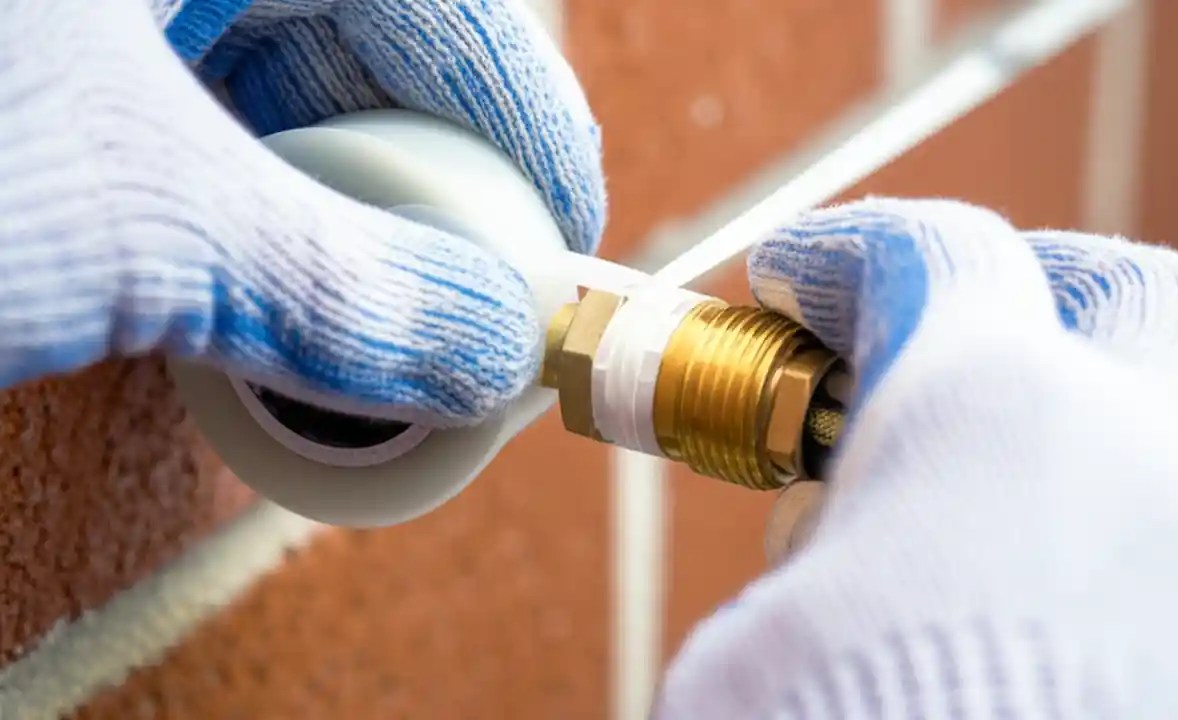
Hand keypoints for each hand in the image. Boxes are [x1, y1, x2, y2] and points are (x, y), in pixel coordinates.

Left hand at [0, 0, 603, 424]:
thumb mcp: (129, 224)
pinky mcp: (58, 111)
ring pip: (279, 111)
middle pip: (365, 58)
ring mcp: (101, 42)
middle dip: (437, 181)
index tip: (566, 233)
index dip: (527, 116)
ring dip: (343, 221)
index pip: (431, 4)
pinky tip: (260, 300)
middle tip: (484, 292)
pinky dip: (248, 236)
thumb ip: (327, 283)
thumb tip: (492, 348)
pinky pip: (192, 152)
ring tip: (381, 316)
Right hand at [656, 199, 1177, 717]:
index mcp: (991, 421)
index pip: (933, 257)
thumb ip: (803, 571)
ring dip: (1068, 453)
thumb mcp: (757, 657)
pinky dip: (1105, 572)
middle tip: (945, 326)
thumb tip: (838, 564)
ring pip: (1169, 451)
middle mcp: (1142, 467)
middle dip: (1029, 285)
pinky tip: (1031, 641)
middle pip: (1124, 295)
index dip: (846, 254)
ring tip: (961, 537)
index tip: (789, 279)